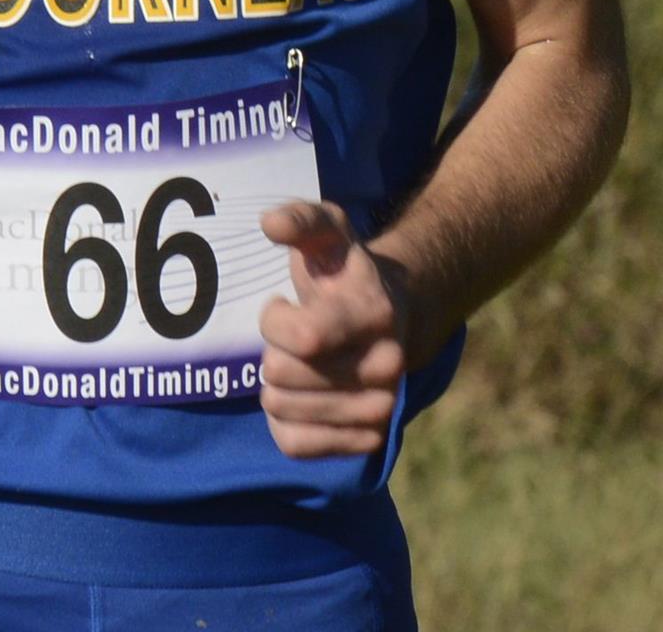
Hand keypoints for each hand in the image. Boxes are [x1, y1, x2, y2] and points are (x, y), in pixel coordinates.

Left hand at [256, 199, 407, 457]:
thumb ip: (299, 218)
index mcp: (375, 313)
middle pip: (281, 374)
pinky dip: (282, 419)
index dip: (273, 319)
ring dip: (275, 383)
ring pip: (281, 408)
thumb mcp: (327, 231)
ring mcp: (381, 409)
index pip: (302, 338)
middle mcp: (386, 366)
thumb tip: (270, 224)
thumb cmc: (345, 271)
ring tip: (299, 361)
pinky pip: (293, 444)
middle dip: (271, 349)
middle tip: (293, 335)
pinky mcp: (368, 442)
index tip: (280, 303)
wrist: (393, 316)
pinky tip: (299, 394)